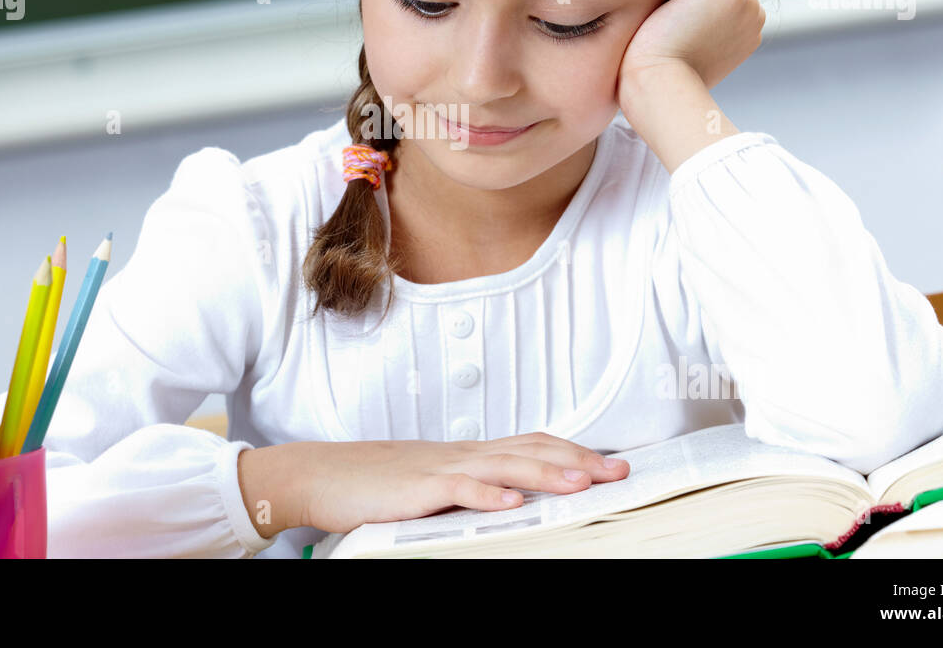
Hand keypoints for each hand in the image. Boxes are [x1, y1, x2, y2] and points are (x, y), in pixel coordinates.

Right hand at [294, 432, 629, 534]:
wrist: (322, 475)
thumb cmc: (374, 483)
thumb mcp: (433, 483)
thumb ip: (470, 487)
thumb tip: (510, 498)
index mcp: (468, 453)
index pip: (531, 443)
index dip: (572, 450)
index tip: (609, 462)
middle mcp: (462, 454)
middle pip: (531, 449)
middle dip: (579, 460)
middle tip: (619, 470)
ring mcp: (441, 468)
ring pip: (505, 464)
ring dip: (547, 473)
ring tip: (583, 483)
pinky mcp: (418, 488)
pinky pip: (458, 488)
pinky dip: (488, 493)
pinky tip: (513, 500)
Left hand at [617, 0, 764, 94]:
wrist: (656, 88)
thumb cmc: (657, 68)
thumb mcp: (682, 27)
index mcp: (745, 26)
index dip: (685, 5)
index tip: (679, 40)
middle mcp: (753, 12)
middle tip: (675, 35)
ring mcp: (745, 0)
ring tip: (675, 27)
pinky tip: (676, 12)